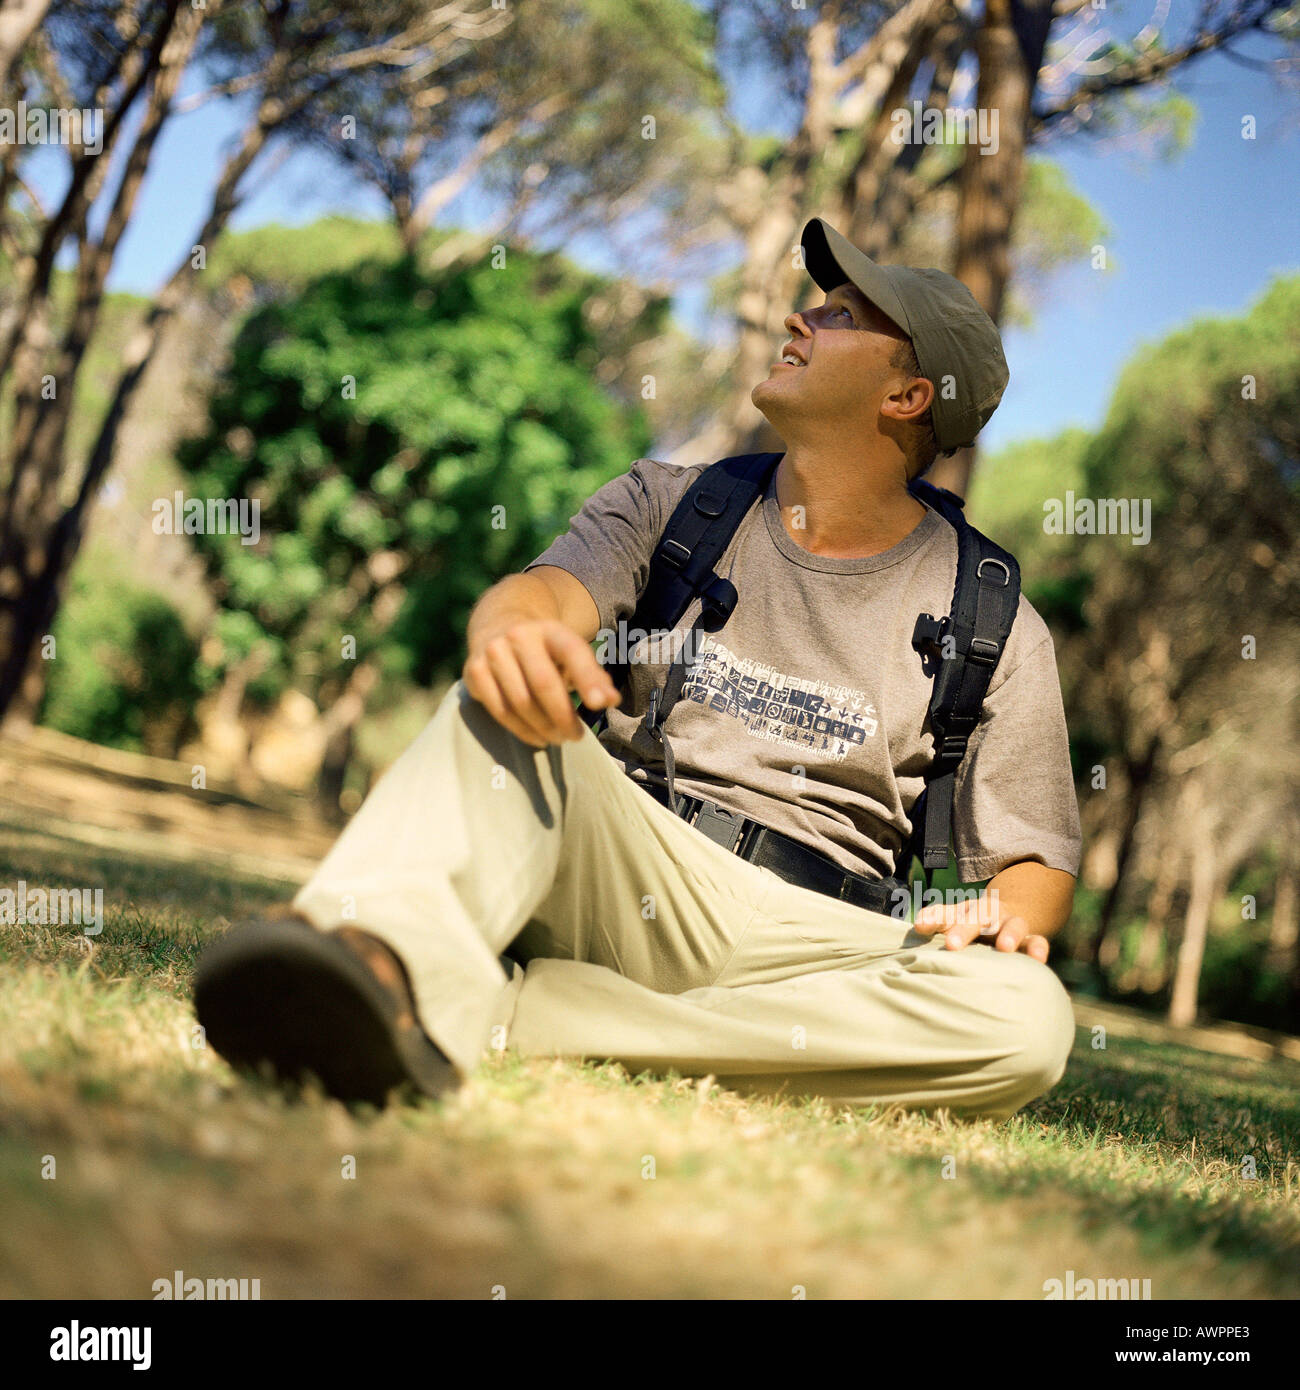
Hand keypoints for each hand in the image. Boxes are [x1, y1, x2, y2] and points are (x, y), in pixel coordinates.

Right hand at [463, 619, 620, 747]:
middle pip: (544, 684)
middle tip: (576, 736)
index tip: (601, 704)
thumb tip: (612, 701)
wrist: (497, 625)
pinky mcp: (474, 672)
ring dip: (543, 727)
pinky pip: (500, 710)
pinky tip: (537, 737)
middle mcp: (518, 636)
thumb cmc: (543, 649)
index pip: (573, 652)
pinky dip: (521, 730)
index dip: (588, 679)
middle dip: (563, 716)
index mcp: (549, 629)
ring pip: (521, 702)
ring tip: (558, 738)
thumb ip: (593, 676)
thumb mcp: (569, 652)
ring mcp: (493, 652)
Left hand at [912, 894, 1050, 962]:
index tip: (921, 928)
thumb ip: (936, 919)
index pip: (948, 912)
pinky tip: (1037, 959)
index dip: (934, 919)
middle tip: (951, 944)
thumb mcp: (954, 917)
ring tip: (1004, 947)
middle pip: (979, 915)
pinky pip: (1038, 941)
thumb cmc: (972, 922)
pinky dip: (1038, 948)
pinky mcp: (1030, 940)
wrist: (1009, 914)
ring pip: (1014, 925)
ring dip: (1009, 934)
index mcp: (966, 910)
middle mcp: (990, 914)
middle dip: (966, 929)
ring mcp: (1011, 925)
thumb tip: (918, 925)